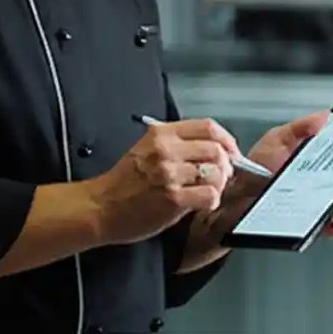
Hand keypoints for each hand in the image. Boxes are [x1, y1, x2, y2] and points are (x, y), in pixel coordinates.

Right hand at [86, 118, 240, 245]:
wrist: (101, 207)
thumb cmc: (122, 182)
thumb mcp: (145, 149)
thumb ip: (175, 144)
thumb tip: (212, 149)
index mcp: (160, 134)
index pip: (207, 126)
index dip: (226, 139)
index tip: (230, 151)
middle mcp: (166, 151)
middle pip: (216, 149)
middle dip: (226, 165)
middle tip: (222, 176)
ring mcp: (169, 175)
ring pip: (217, 173)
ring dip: (219, 185)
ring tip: (208, 191)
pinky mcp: (173, 199)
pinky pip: (210, 196)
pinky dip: (212, 201)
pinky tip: (201, 203)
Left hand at [221, 112, 332, 239]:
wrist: (231, 196)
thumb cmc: (253, 167)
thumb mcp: (277, 139)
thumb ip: (301, 128)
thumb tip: (326, 116)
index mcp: (316, 161)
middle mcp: (319, 183)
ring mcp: (314, 204)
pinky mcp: (306, 223)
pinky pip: (326, 227)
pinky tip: (332, 220)